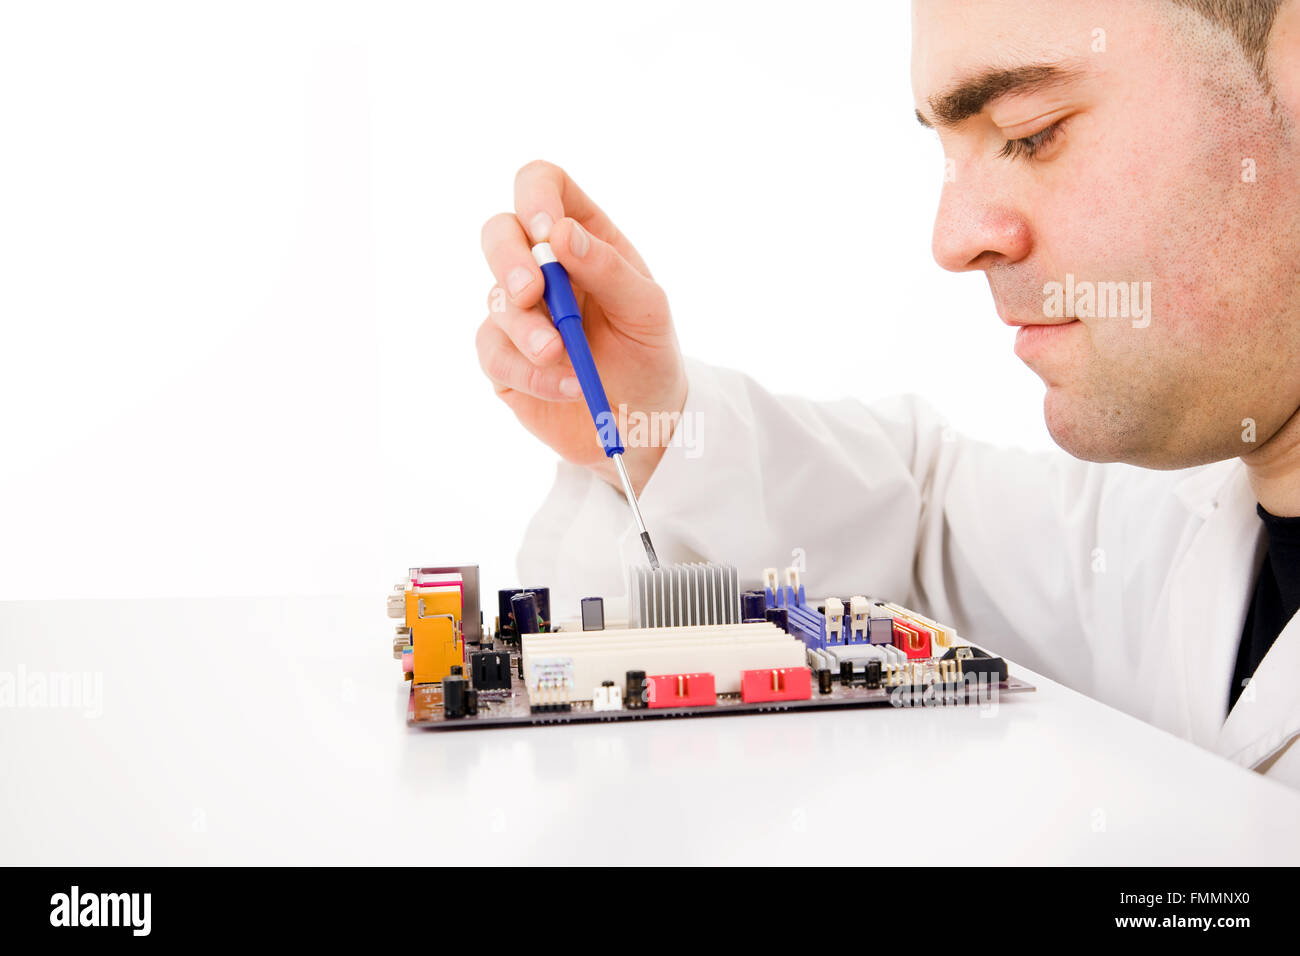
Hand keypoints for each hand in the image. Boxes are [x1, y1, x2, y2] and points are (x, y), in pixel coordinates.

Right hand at [477, 161, 686, 493]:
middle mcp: (541, 266)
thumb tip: (560, 234)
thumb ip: (609, 269)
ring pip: (495, 300)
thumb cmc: (648, 355)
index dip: (535, 197)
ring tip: (563, 357)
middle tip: (531, 293)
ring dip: (529, 330)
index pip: (542, 184)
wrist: (642, 424)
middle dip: (508, 260)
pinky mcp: (503, 358)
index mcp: (581, 237)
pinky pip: (494, 353)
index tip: (547, 232)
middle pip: (498, 232)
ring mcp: (518, 312)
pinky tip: (567, 386)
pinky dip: (530, 371)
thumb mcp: (646, 310)